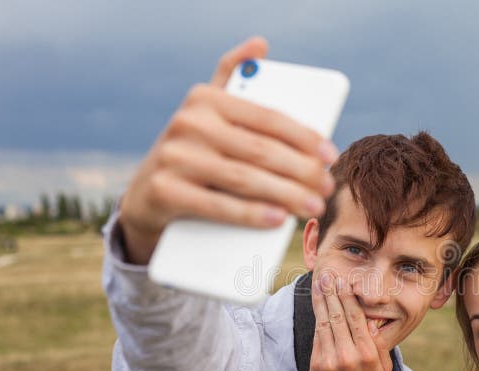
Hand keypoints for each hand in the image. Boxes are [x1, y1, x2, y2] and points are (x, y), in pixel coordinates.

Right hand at [118, 36, 338, 263]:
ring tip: (313, 207)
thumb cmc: (196, 153)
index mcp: (207, 99)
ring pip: (245, 179)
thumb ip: (233, 80)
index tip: (330, 156)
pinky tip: (278, 219)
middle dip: (302, 172)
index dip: (305, 137)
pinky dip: (251, 214)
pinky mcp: (164, 190)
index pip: (268, 118)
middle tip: (327, 189)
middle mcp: (189, 122)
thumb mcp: (209, 114)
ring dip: (287, 195)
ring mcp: (175, 157)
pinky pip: (218, 205)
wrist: (148, 195)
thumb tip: (260, 44)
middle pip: (262, 150)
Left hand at [310, 272, 392, 370]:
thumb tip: (370, 321)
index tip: (344, 283)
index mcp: (367, 354)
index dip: (348, 298)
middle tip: (327, 275)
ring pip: (325, 322)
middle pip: (338, 316)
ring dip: (321, 300)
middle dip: (332, 293)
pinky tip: (317, 304)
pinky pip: (318, 335)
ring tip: (319, 283)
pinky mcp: (317, 363)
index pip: (356, 318)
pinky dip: (317, 317)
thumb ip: (379, 344)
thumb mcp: (383, 367)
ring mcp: (330, 360)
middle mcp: (348, 355)